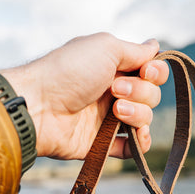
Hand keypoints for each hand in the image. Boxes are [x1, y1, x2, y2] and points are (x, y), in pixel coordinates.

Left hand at [0, 33, 169, 159]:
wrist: (39, 106)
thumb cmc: (68, 71)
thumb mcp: (105, 47)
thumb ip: (135, 50)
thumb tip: (155, 45)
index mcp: (113, 67)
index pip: (151, 70)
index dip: (155, 71)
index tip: (146, 71)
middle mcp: (113, 91)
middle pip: (151, 95)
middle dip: (141, 92)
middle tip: (114, 90)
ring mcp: (108, 118)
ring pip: (145, 119)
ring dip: (138, 114)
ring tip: (116, 111)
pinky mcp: (102, 143)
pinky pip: (133, 148)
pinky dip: (139, 143)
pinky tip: (135, 137)